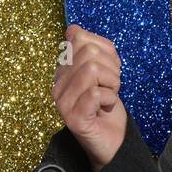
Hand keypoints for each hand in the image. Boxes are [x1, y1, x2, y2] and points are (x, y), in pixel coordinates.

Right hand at [52, 23, 126, 171]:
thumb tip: (73, 29)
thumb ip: (94, 49)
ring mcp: (63, 102)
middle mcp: (57, 85)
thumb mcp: (105, 71)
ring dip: (111, 83)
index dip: (105, 51)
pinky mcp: (74, 118)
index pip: (81, 39)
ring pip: (92, 69)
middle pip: (88, 52)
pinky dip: (110, 98)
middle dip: (111, 67)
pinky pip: (96, 93)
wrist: (113, 142)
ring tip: (108, 96)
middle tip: (111, 86)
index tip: (109, 69)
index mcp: (63, 71)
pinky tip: (106, 108)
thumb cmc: (108, 106)